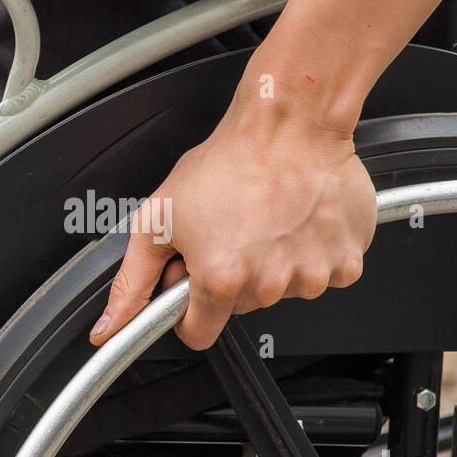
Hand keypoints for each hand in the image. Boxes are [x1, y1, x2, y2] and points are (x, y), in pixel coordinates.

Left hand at [89, 55, 376, 350]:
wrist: (289, 123)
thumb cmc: (229, 160)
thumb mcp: (158, 217)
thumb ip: (132, 280)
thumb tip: (110, 326)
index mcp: (220, 279)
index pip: (198, 333)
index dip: (189, 308)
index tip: (195, 281)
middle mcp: (268, 283)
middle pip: (240, 308)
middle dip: (231, 278)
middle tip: (230, 231)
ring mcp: (311, 274)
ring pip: (282, 291)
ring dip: (274, 264)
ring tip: (265, 219)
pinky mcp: (346, 262)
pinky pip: (324, 275)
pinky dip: (312, 253)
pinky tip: (297, 222)